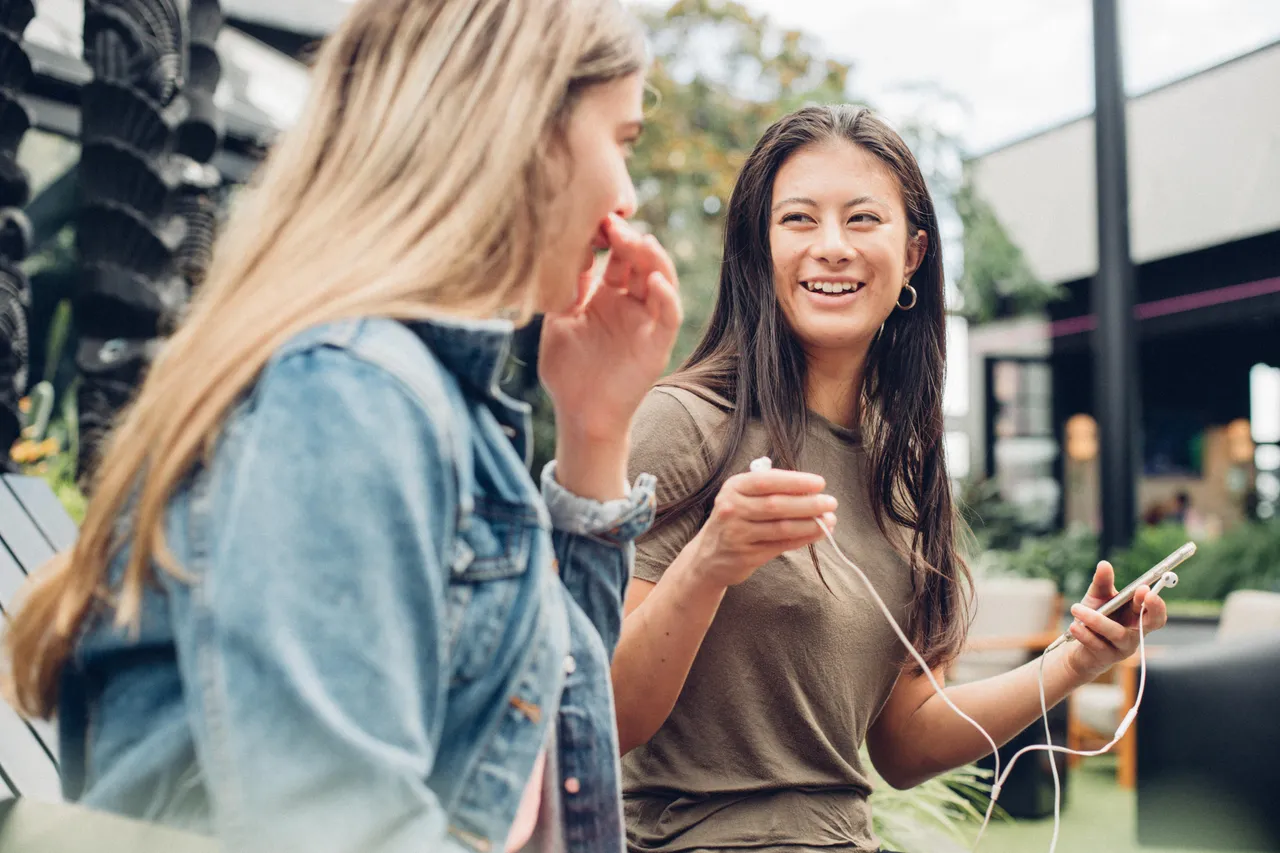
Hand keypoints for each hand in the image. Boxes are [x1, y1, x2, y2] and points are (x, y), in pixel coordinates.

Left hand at [539, 214, 681, 443]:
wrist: (579, 413)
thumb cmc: (567, 370)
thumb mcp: (559, 321)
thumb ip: (566, 289)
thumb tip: (566, 249)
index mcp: (606, 295)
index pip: (616, 256)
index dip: (610, 237)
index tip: (595, 218)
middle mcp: (630, 304)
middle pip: (640, 262)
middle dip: (630, 241)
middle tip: (614, 224)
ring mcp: (646, 322)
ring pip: (661, 281)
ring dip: (654, 260)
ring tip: (641, 242)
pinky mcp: (658, 344)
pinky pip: (669, 315)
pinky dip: (667, 297)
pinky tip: (655, 281)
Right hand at [690, 468, 837, 589]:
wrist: (708, 556)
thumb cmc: (735, 520)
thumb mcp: (741, 496)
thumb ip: (769, 489)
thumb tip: (809, 488)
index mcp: (734, 488)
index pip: (768, 481)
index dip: (796, 482)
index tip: (820, 483)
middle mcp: (733, 509)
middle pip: (777, 505)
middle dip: (808, 504)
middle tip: (831, 503)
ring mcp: (738, 534)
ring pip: (782, 528)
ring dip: (810, 523)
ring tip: (830, 520)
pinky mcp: (747, 556)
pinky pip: (781, 545)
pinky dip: (803, 539)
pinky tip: (818, 533)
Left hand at [1062, 561, 1168, 679]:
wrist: (1076, 647)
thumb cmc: (1093, 619)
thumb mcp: (1096, 598)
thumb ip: (1101, 583)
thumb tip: (1104, 564)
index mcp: (1137, 615)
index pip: (1155, 609)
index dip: (1154, 600)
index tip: (1144, 588)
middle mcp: (1136, 631)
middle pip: (1155, 622)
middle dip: (1152, 608)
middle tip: (1142, 592)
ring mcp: (1123, 646)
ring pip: (1117, 633)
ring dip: (1097, 620)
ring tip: (1076, 608)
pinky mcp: (1107, 657)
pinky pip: (1098, 645)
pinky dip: (1085, 633)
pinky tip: (1074, 626)